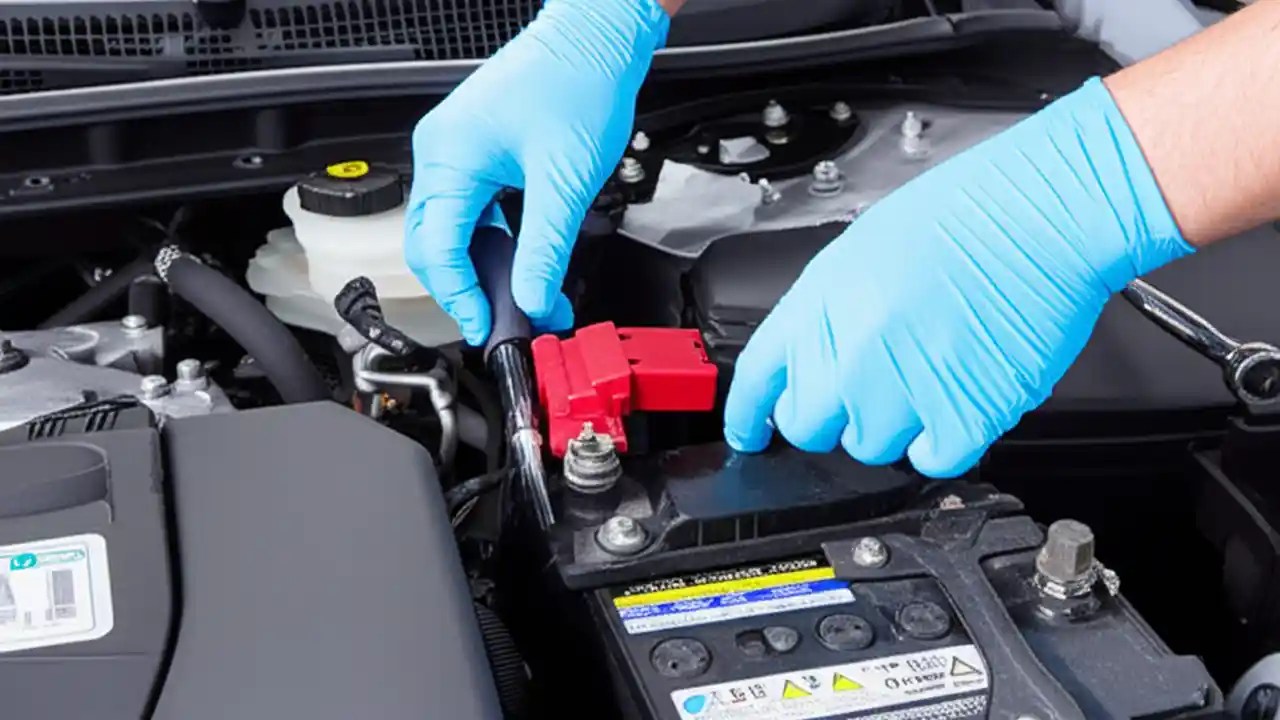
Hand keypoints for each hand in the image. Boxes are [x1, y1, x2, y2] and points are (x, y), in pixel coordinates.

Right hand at [404, 0, 669, 345]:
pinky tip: (521, 262)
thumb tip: (531, 298)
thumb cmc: (579, 83)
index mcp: (450, 158)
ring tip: (522, 298)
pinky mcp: (475, 153)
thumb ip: (545, 248)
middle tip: (503, 322)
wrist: (596, 38)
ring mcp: (454, 152)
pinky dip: (493, 243)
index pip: (438, 249)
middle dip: (466, 290)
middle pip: (434, 245)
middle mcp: (441, 154)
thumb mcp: (566, 180)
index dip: (461, 297)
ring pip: (452, 232)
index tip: (487, 327)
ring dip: (484, 269)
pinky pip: (471, 212)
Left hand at [723, 78, 1194, 476]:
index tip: (751, 433)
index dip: (749, 416)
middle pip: (809, 428)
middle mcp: (850, 355)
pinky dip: (945, 442)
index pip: (757, 381)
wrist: (1039, 212)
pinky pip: (932, 461)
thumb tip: (816, 359)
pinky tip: (958, 400)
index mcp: (817, 306)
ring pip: (869, 449)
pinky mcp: (962, 417)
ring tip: (928, 374)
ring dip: (893, 427)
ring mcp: (903, 391)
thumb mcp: (859, 252)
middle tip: (872, 384)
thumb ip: (826, 316)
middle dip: (832, 415)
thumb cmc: (964, 214)